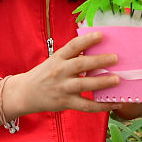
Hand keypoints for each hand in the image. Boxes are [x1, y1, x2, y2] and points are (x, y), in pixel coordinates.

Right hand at [9, 32, 123, 115]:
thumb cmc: (44, 74)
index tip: (101, 35)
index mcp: (58, 58)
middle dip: (99, 61)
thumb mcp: (54, 60)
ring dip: (102, 82)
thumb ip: (72, 56)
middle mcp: (59, 71)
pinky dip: (101, 106)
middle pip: (80, 64)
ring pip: (84, 85)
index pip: (72, 46)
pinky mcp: (65, 102)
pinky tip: (114, 104)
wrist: (25, 93)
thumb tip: (96, 49)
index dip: (87, 40)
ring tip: (117, 79)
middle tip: (115, 58)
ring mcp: (62, 88)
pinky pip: (86, 106)